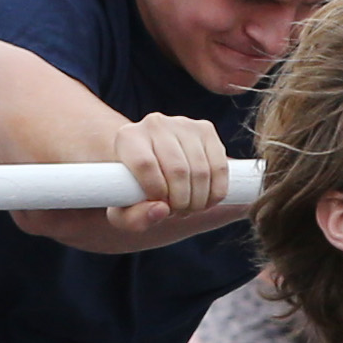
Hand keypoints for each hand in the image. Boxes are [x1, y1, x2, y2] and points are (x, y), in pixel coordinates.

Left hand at [106, 113, 233, 234]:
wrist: (150, 164)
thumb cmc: (134, 191)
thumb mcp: (123, 211)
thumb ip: (134, 218)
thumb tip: (162, 210)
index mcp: (127, 137)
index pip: (145, 165)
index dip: (156, 192)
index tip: (159, 205)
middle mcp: (155, 124)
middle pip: (177, 169)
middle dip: (180, 202)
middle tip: (176, 212)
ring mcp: (183, 124)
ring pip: (200, 171)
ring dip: (198, 201)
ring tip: (188, 209)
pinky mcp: (206, 129)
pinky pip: (219, 167)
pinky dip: (216, 193)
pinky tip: (205, 202)